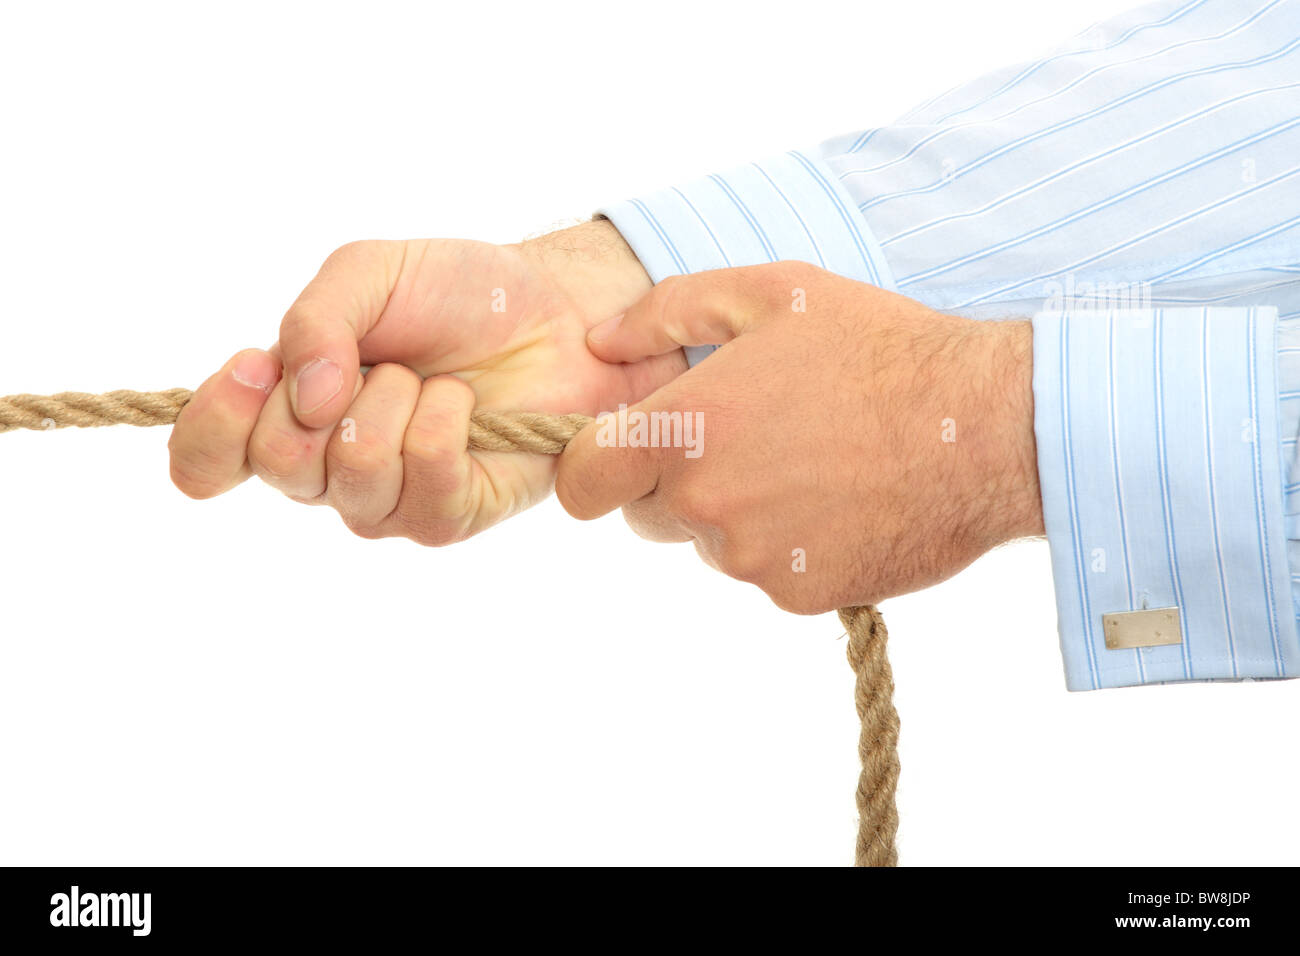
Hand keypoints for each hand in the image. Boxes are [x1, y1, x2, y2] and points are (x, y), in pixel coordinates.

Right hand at [168, 221, 686, 542]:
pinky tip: (463, 404)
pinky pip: (424, 481)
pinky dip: (444, 422)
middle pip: (278, 463)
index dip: (214, 422)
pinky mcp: (448, 516)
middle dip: (328, 391)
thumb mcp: (367, 276)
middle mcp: (326, 468)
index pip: (205, 460)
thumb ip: (312, 321)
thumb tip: (301, 396)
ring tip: (427, 379)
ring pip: (354, 471)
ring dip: (394, 400)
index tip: (256, 361)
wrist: (551, 310)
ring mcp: (386, 501)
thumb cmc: (454, 295)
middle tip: (377, 359)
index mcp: (286, 414)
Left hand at [555, 262, 1043, 612]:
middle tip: (750, 438)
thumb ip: (668, 312)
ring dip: (739, 513)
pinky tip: (840, 501)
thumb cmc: (879, 348)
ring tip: (811, 462)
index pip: (583, 482)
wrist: (985, 428)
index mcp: (685, 431)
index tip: (621, 457)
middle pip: (648, 514)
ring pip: (711, 544)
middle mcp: (706, 505)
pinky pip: (767, 574)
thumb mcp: (773, 294)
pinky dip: (790, 545)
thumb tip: (601, 341)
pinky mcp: (799, 595)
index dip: (594, 470)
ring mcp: (753, 559)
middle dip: (678, 482)